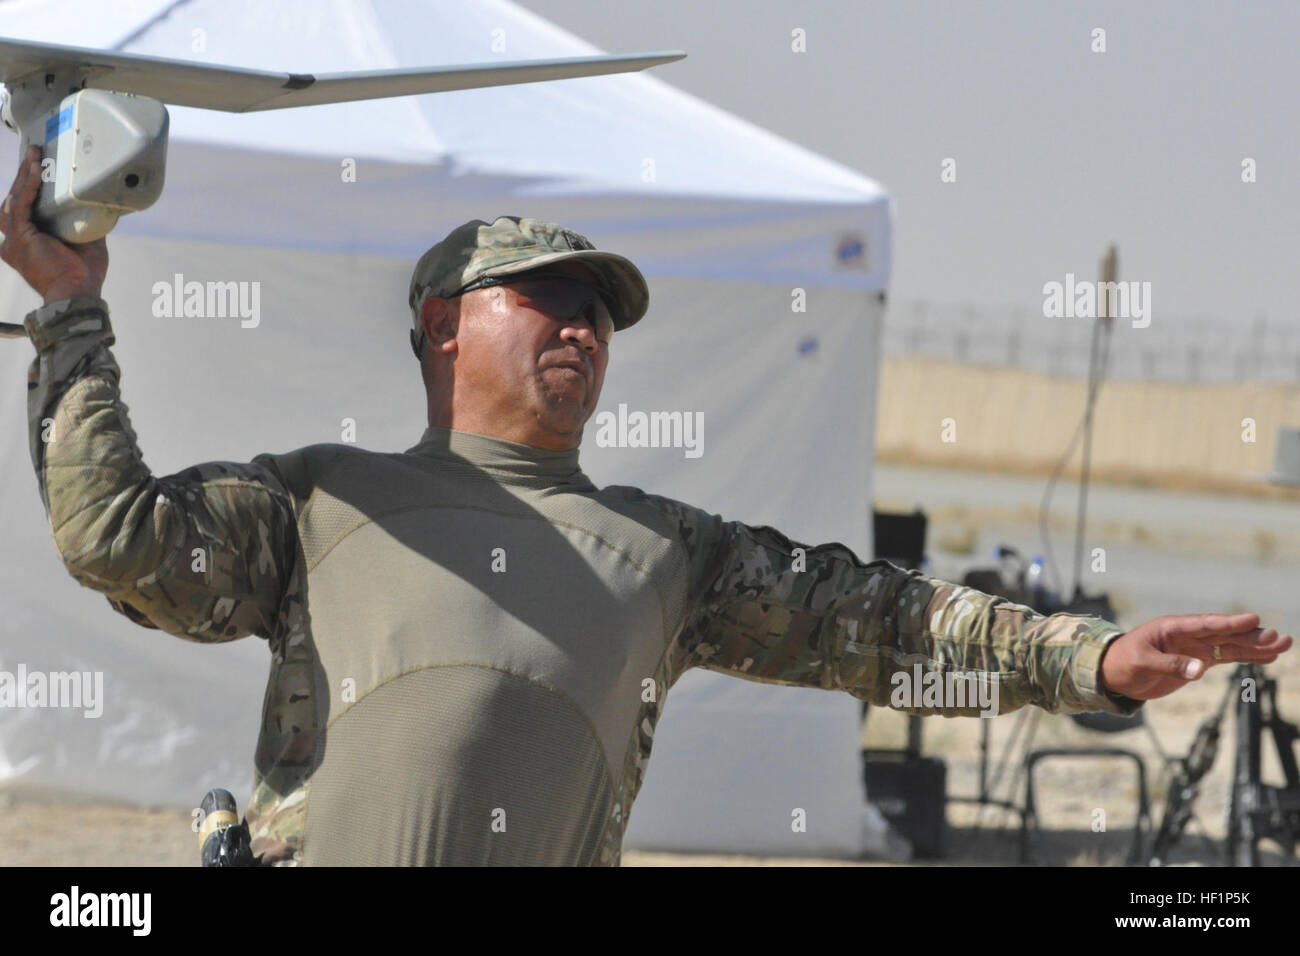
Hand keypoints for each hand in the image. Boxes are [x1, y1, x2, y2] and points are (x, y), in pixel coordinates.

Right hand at [0, 144, 107, 301]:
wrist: (79, 294)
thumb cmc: (84, 274)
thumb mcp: (88, 241)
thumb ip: (88, 222)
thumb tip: (101, 203)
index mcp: (28, 241)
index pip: (23, 206)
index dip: (28, 185)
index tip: (37, 164)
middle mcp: (15, 240)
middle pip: (16, 198)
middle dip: (25, 173)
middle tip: (35, 151)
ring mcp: (14, 240)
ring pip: (15, 198)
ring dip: (25, 175)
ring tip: (34, 154)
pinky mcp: (20, 238)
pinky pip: (21, 205)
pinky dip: (29, 186)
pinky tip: (35, 170)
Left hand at [1100, 612, 1291, 700]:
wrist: (1114, 675)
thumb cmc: (1123, 663)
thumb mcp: (1142, 663)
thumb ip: (1169, 665)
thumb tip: (1200, 670)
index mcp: (1172, 627)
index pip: (1205, 623)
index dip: (1229, 622)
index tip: (1253, 619)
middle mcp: (1188, 635)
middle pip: (1225, 634)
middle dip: (1252, 636)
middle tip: (1279, 638)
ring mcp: (1195, 647)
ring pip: (1231, 645)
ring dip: (1256, 646)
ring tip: (1283, 645)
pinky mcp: (1198, 661)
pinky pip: (1226, 658)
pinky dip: (1247, 658)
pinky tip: (1267, 657)